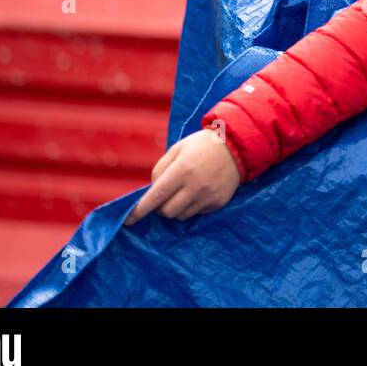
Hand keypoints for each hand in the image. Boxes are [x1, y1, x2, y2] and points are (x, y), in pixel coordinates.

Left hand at [124, 128, 241, 225]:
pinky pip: (197, 213)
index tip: (128, 220)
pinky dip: (192, 206)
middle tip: (165, 196)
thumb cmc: (201, 145)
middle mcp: (196, 186)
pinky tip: (199, 191)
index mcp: (182, 170)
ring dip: (176, 208)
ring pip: (181, 215)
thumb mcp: (177, 149)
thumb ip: (160, 170)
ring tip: (184, 191)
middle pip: (167, 211)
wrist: (237, 146)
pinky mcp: (218, 203)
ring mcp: (208, 196)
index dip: (140, 210)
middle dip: (160, 207)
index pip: (156, 196)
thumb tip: (152, 193)